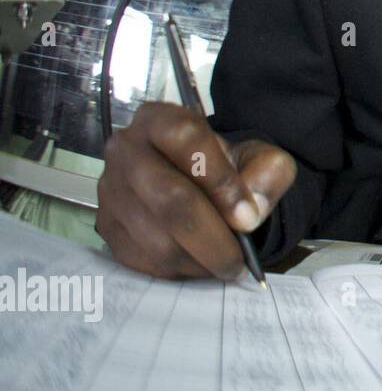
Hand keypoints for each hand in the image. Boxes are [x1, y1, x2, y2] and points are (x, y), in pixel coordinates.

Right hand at [96, 102, 296, 279]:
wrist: (200, 182)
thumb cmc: (228, 167)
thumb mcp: (261, 159)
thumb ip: (267, 176)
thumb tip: (248, 214)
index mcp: (161, 120)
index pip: (186, 141)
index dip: (220, 182)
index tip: (248, 218)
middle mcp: (126, 150)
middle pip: (168, 198)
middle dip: (212, 237)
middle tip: (239, 261)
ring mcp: (111, 190)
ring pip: (156, 238)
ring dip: (198, 260)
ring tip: (224, 263)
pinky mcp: (106, 227)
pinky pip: (143, 260)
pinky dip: (178, 270)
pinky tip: (199, 263)